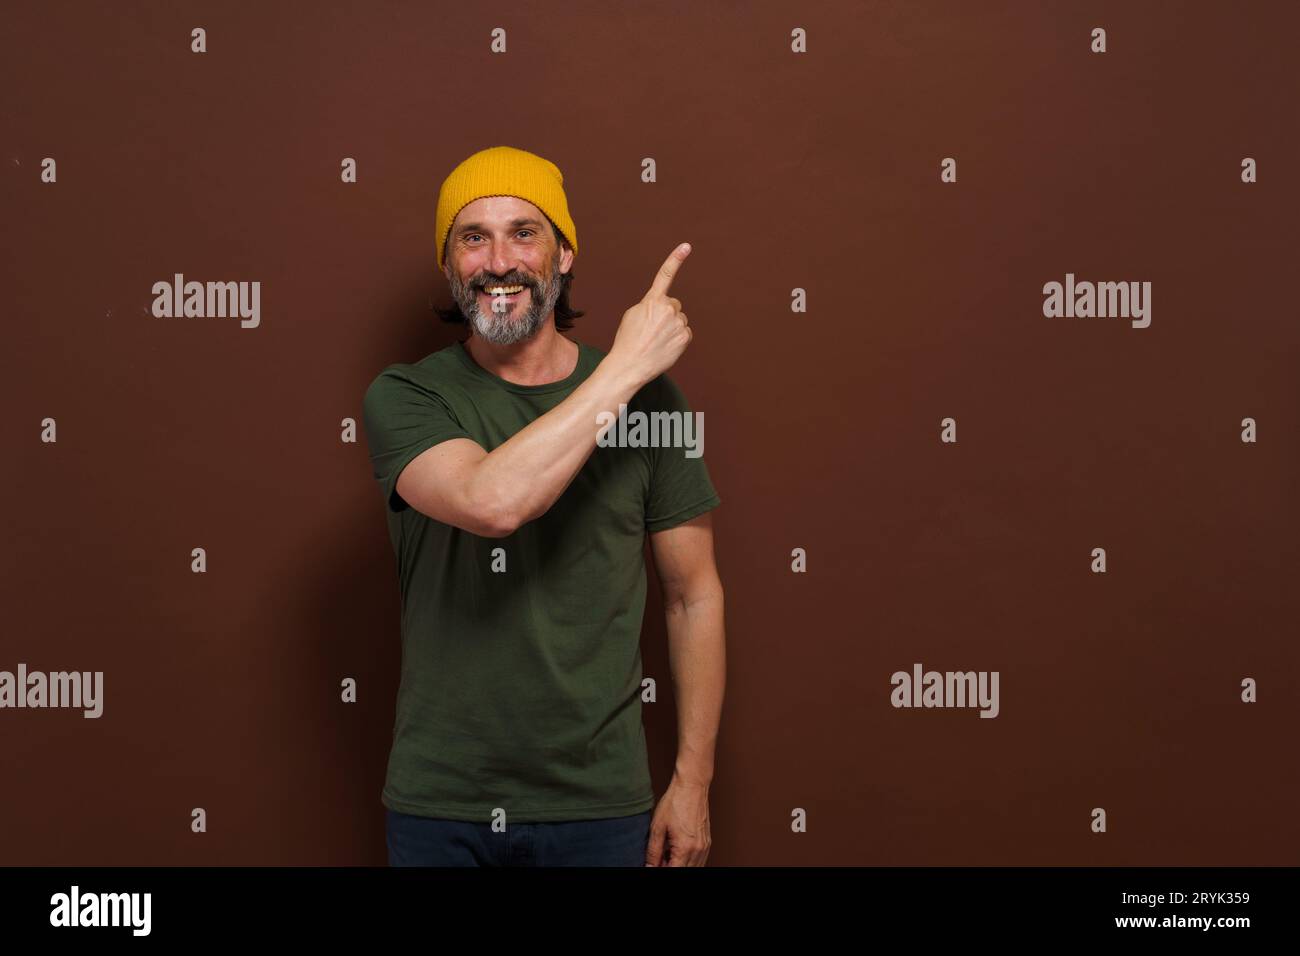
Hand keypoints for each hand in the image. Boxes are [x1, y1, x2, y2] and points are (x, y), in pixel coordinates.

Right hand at [610, 243, 692, 388]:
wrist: (630, 365)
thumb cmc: (628, 340)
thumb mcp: (632, 315)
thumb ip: (649, 305)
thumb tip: (662, 306)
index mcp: (653, 300)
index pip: (665, 275)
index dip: (675, 259)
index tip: (686, 246)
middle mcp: (668, 309)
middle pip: (674, 304)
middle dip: (666, 313)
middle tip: (652, 329)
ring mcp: (679, 323)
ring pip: (679, 319)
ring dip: (671, 327)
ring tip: (657, 340)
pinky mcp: (686, 337)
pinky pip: (684, 332)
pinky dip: (677, 338)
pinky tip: (665, 346)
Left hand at [644, 774, 711, 866]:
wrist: (692, 785)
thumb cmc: (676, 801)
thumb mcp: (657, 827)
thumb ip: (653, 851)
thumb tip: (649, 866)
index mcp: (685, 848)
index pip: (673, 872)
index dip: (661, 870)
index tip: (653, 865)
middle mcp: (698, 850)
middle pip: (684, 872)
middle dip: (670, 868)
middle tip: (658, 860)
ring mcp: (705, 847)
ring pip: (693, 868)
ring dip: (679, 866)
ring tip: (665, 855)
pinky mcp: (707, 842)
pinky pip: (698, 861)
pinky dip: (687, 861)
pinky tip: (675, 853)